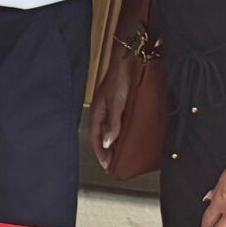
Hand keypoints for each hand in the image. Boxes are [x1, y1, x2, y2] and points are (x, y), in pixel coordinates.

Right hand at [88, 52, 134, 169]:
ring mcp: (109, 106)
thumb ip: (113, 124)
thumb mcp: (117, 104)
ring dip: (112, 141)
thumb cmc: (120, 80)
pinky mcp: (118, 102)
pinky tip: (126, 133)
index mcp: (97, 112)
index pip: (95, 137)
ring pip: (108, 128)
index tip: (107, 166)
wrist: (129, 60)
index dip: (100, 152)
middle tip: (113, 163)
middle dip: (105, 150)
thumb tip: (107, 143)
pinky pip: (116, 121)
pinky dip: (119, 131)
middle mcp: (102, 110)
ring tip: (119, 153)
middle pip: (101, 134)